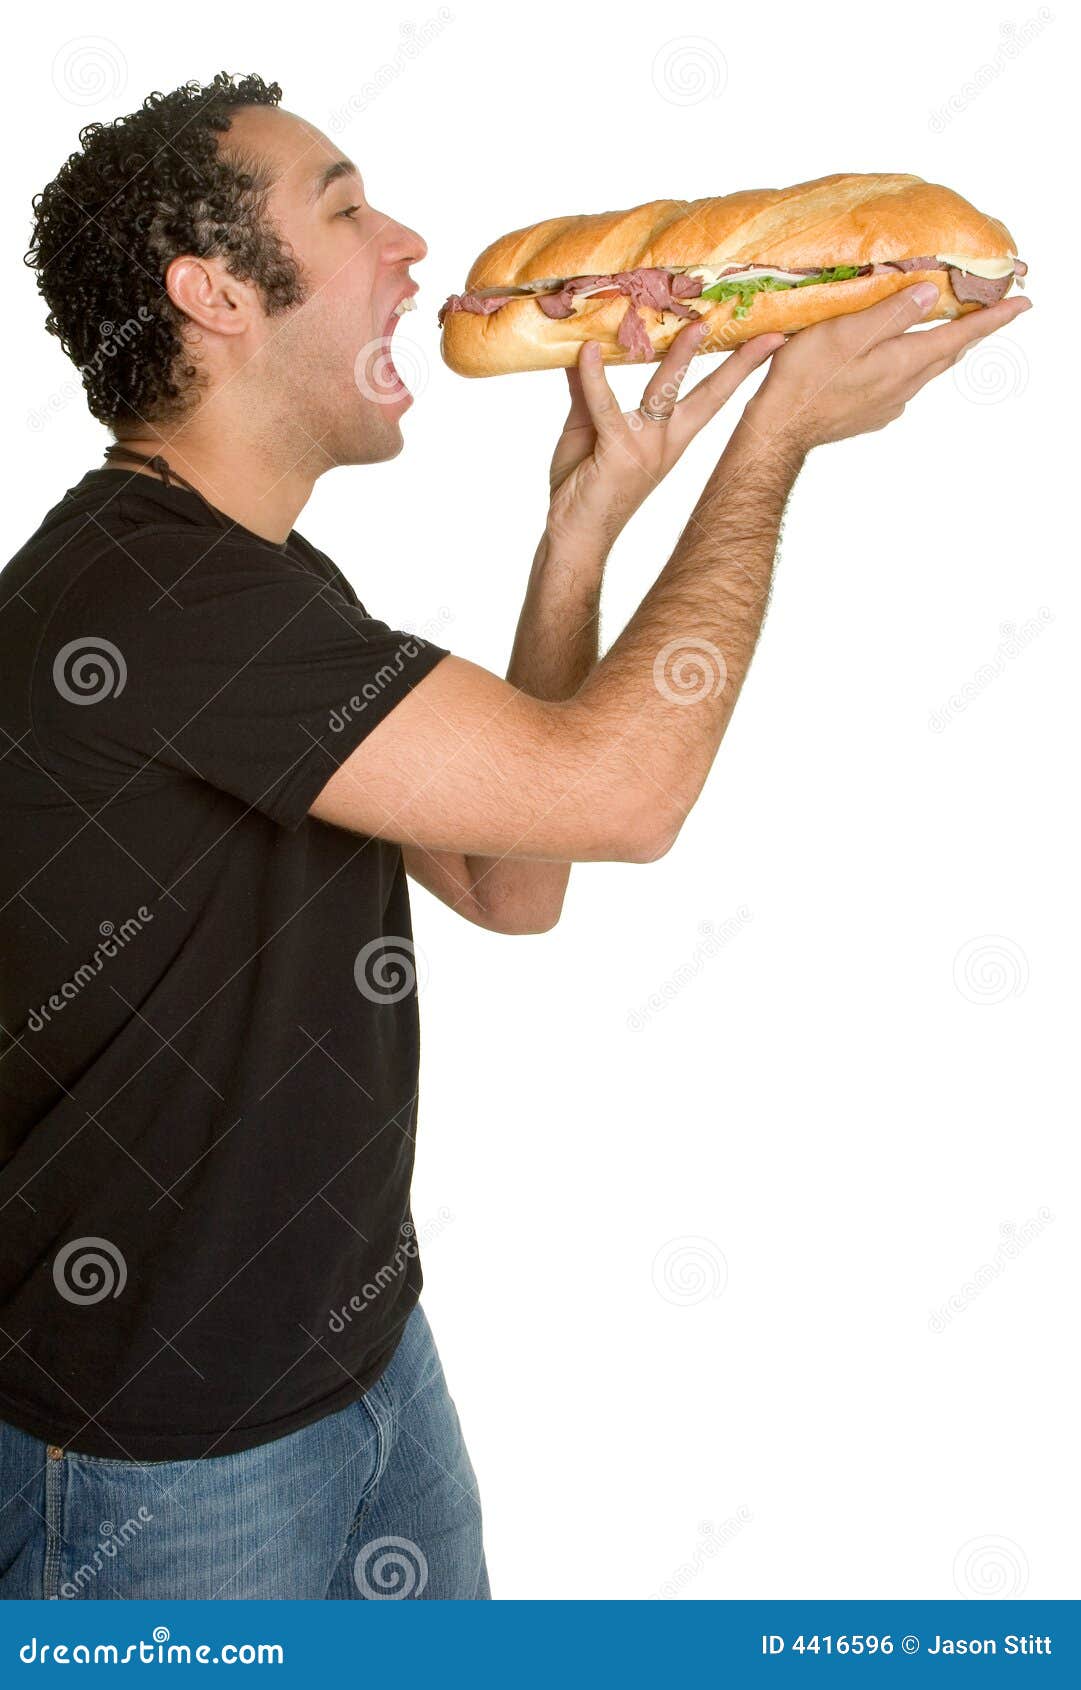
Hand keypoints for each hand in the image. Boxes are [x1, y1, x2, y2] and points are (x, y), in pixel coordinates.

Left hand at [546, 319, 783, 553]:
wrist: (574, 536)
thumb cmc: (583, 487)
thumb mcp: (588, 429)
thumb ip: (589, 391)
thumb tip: (584, 349)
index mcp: (668, 437)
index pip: (710, 396)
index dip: (739, 369)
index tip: (768, 343)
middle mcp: (665, 442)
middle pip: (710, 395)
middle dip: (740, 365)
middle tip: (766, 334)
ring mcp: (645, 448)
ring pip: (665, 391)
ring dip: (680, 358)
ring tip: (695, 327)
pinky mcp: (617, 453)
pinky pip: (606, 406)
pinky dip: (594, 377)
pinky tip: (587, 351)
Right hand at [743, 281, 1033, 456]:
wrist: (780, 430)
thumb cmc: (805, 378)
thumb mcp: (847, 332)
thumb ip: (890, 314)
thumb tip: (930, 296)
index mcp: (903, 362)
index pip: (960, 335)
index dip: (993, 318)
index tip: (1023, 304)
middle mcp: (904, 386)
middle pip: (949, 354)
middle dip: (973, 332)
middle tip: (994, 312)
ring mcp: (889, 404)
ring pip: (926, 370)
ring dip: (942, 349)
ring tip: (950, 331)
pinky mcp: (872, 415)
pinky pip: (903, 385)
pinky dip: (912, 366)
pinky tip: (898, 361)